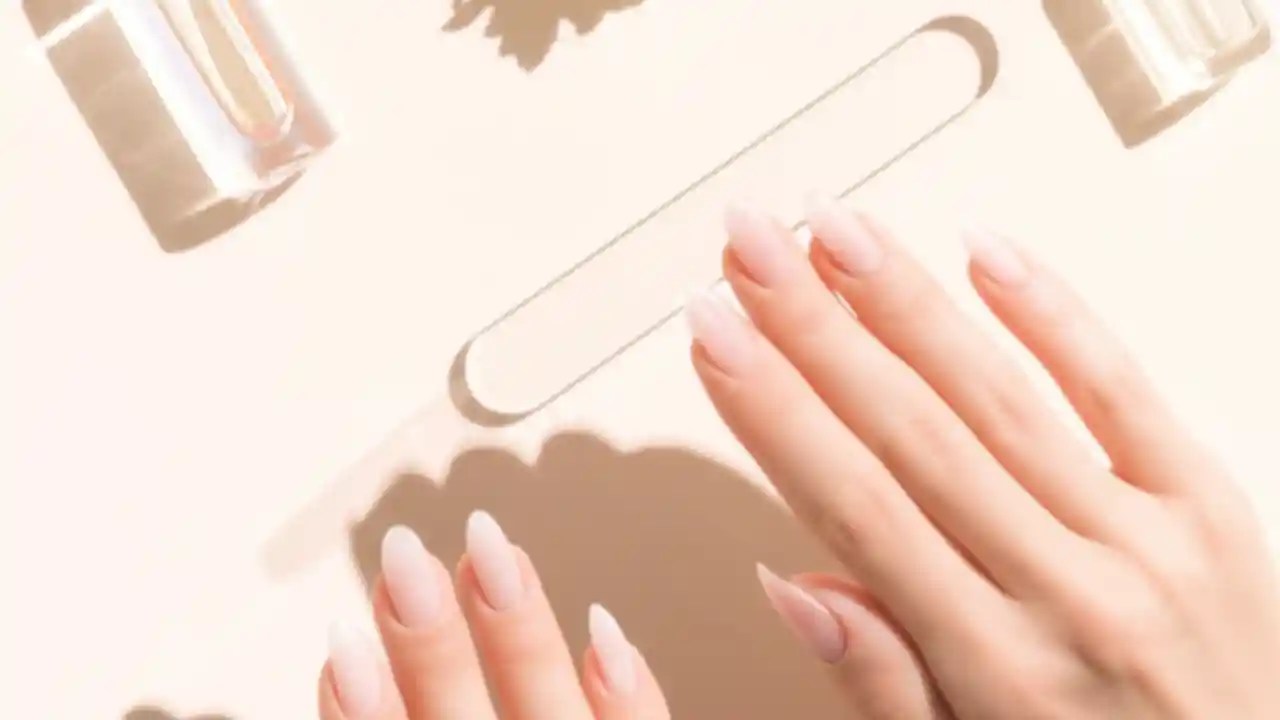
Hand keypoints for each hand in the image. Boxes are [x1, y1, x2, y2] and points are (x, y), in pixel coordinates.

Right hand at [318, 512, 669, 719]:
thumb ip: (392, 699)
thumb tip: (344, 661)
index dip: (362, 710)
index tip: (338, 645)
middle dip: (432, 645)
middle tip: (404, 560)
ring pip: (549, 715)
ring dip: (518, 633)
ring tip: (488, 553)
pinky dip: (626, 691)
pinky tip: (604, 628)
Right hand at [687, 196, 1279, 717]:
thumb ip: (884, 686)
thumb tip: (797, 587)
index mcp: (999, 670)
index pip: (856, 507)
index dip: (773, 411)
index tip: (717, 341)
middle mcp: (1071, 592)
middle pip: (912, 432)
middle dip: (814, 327)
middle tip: (750, 251)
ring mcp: (1146, 540)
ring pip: (998, 396)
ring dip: (906, 301)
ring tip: (835, 232)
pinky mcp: (1208, 504)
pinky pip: (1122, 390)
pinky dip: (1051, 313)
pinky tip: (986, 254)